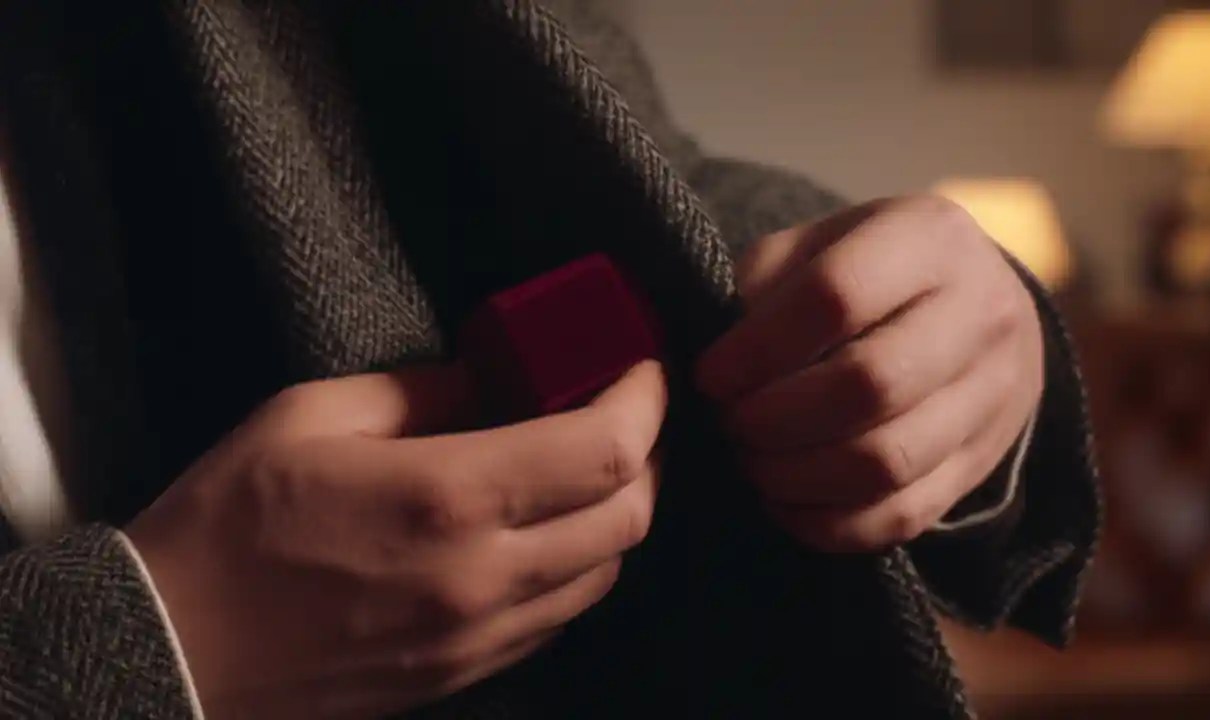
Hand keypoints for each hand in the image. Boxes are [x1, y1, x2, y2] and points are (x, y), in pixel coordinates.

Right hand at [126, 361, 666, 718]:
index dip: (643, 400)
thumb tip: (493, 379)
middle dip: (648, 456)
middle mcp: (484, 575)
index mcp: (448, 497)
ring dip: (619, 515)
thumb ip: (421, 390)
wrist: (171, 653)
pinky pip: (558, 618)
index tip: (640, 367)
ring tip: (593, 470)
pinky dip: (578, 568)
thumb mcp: (310, 417)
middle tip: (626, 414)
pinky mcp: (465, 673)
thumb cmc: (227, 523)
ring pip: (604, 574)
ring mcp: (479, 635)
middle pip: (628, 517)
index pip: (604, 450)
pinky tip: (549, 534)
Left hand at [697, 197, 1041, 552]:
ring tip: (751, 461)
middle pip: (867, 386)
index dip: (758, 349)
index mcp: (928, 238)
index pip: (836, 298)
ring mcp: (993, 394)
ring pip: (885, 463)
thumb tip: (716, 364)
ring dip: (794, 476)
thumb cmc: (872, 274)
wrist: (983, 308)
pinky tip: (784, 500)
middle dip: (774, 418)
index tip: (710, 376)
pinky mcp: (982, 463)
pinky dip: (827, 523)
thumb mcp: (819, 246)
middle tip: (729, 423)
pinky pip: (901, 516)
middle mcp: (980, 312)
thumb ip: (765, 285)